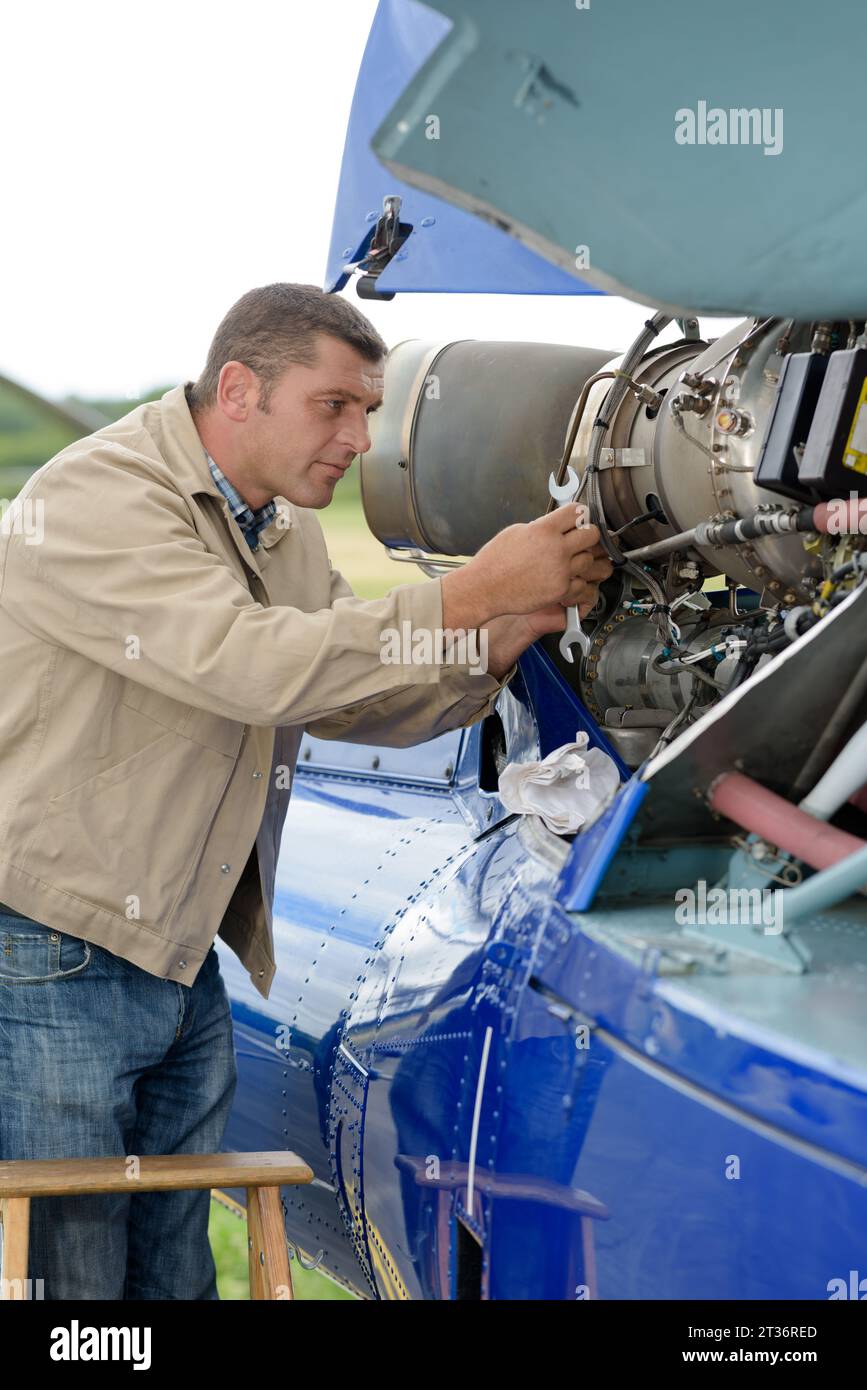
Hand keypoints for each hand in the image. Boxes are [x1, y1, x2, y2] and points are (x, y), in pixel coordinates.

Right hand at [442, 509, 614, 628]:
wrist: (485, 588)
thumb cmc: (494, 561)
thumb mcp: (516, 532)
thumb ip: (540, 527)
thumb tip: (556, 526)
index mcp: (544, 529)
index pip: (577, 512)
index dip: (579, 514)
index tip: (579, 518)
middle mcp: (556, 548)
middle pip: (592, 534)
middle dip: (588, 535)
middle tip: (581, 539)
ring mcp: (560, 571)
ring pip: (590, 560)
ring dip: (582, 559)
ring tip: (571, 561)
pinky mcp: (560, 590)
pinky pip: (581, 583)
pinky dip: (575, 581)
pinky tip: (565, 578)